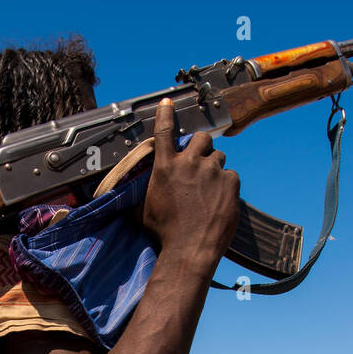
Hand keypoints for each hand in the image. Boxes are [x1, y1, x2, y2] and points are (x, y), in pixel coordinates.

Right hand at [142, 99, 239, 266]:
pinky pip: (231, 175)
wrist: (190, 250)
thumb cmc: (164, 234)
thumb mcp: (143, 211)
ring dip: (215, 167)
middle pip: (202, 138)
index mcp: (165, 167)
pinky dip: (227, 185)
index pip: (164, 131)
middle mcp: (189, 163)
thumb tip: (121, 198)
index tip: (167, 103)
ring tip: (210, 188)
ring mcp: (211, 171)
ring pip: (218, 156)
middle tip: (201, 161)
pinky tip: (220, 201)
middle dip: (202, 147)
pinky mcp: (230, 182)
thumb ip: (140, 195)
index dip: (165, 114)